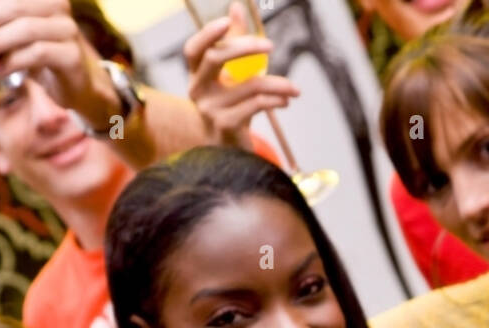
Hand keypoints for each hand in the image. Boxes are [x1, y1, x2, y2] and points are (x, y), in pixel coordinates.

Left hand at [0, 0, 123, 125]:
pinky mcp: (72, 55)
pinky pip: (38, 52)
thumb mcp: (18, 32)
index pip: (10, 0)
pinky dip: (14, 61)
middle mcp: (58, 5)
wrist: (80, 86)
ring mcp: (68, 29)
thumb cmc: (43, 56)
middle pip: (14, 7)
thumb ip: (0, 23)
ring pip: (26, 29)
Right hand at [184, 5, 299, 149]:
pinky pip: (256, 105)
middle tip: (272, 46)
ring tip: (295, 89)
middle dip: (246, 47)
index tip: (228, 23)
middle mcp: (198, 91)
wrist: (231, 152)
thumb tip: (236, 7)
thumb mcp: (233, 76)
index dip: (208, 34)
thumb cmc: (233, 107)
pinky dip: (276, 100)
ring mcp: (210, 110)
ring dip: (278, 84)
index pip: (193, 49)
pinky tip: (286, 101)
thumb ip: (235, 43)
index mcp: (196, 75)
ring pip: (249, 85)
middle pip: (216, 58)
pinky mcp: (226, 126)